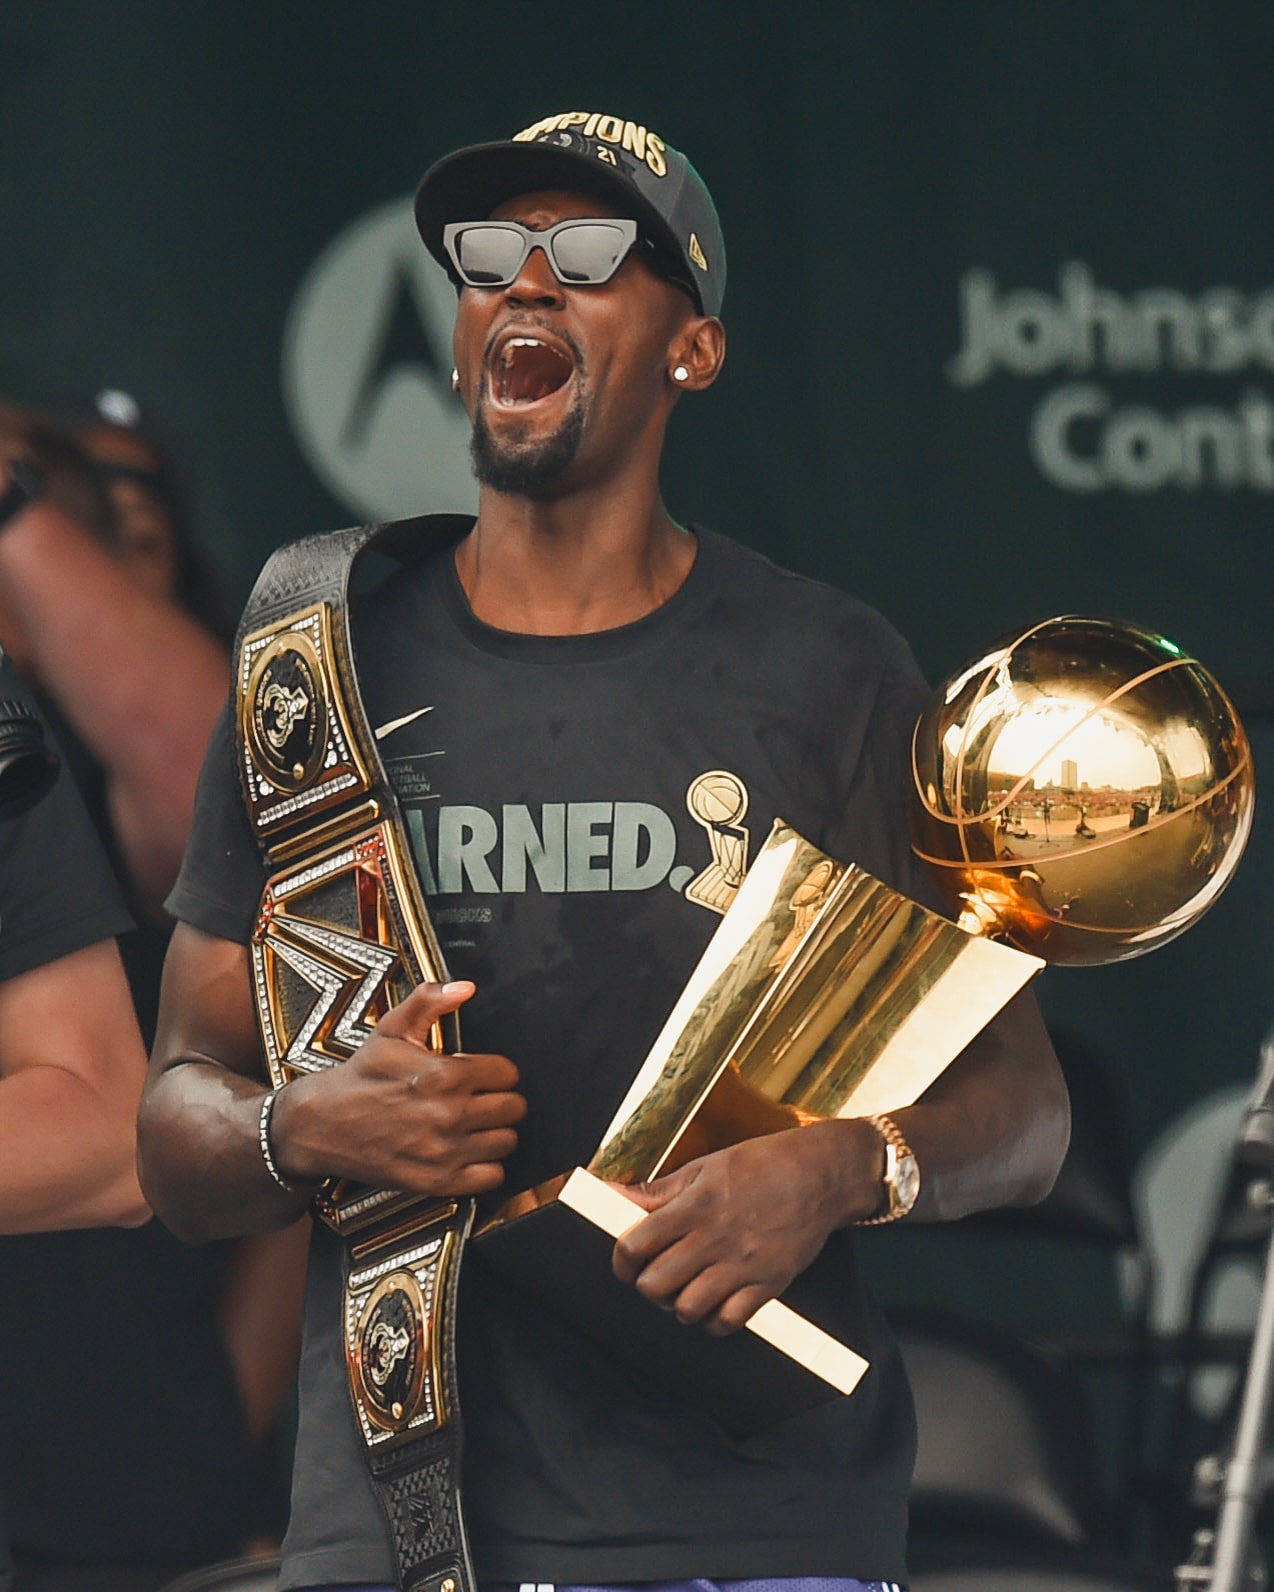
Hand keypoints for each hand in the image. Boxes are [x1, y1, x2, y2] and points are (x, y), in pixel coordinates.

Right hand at [271, 979, 524, 1196]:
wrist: (322, 1124)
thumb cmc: (360, 1077)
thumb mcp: (391, 1029)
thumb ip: (430, 1002)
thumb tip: (465, 988)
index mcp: (443, 1075)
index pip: (508, 1073)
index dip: (497, 1071)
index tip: (482, 1074)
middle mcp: (449, 1115)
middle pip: (513, 1108)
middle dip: (501, 1099)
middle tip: (481, 1098)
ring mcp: (444, 1152)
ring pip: (506, 1141)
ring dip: (496, 1132)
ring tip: (475, 1124)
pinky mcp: (437, 1182)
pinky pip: (492, 1177)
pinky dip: (487, 1166)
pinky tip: (469, 1152)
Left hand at [611, 1119, 883, 1334]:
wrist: (820, 1174)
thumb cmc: (760, 1165)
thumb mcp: (704, 1167)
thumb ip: (657, 1190)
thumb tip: (610, 1192)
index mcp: (694, 1205)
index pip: (635, 1244)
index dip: (621, 1260)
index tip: (626, 1263)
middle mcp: (714, 1238)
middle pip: (655, 1284)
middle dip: (648, 1286)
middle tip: (657, 1277)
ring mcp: (742, 1264)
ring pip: (688, 1308)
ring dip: (680, 1305)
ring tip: (687, 1290)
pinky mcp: (768, 1283)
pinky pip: (729, 1321)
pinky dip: (715, 1321)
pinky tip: (716, 1304)